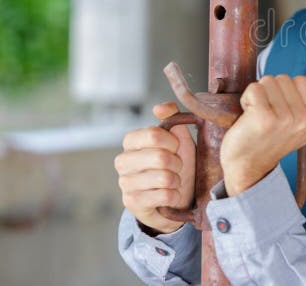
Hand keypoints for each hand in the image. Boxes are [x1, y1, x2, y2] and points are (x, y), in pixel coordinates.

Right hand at [114, 102, 195, 233]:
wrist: (177, 198)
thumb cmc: (177, 165)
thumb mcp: (178, 139)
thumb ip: (172, 118)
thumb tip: (160, 107)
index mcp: (131, 141)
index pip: (154, 134)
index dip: (173, 142)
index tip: (175, 148)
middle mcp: (122, 161)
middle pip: (160, 157)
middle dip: (177, 163)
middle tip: (176, 167)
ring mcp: (125, 183)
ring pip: (164, 178)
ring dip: (177, 181)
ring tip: (173, 181)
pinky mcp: (131, 203)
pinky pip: (165, 196)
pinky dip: (175, 196)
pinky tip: (170, 196)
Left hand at [220, 75, 305, 196]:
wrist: (248, 165)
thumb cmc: (273, 142)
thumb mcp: (303, 129)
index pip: (302, 81)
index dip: (287, 91)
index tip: (282, 109)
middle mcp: (304, 120)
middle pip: (284, 79)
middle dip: (272, 92)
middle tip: (268, 114)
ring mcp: (284, 118)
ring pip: (268, 81)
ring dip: (259, 95)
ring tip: (258, 114)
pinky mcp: (263, 117)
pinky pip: (254, 88)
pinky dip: (247, 98)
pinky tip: (248, 116)